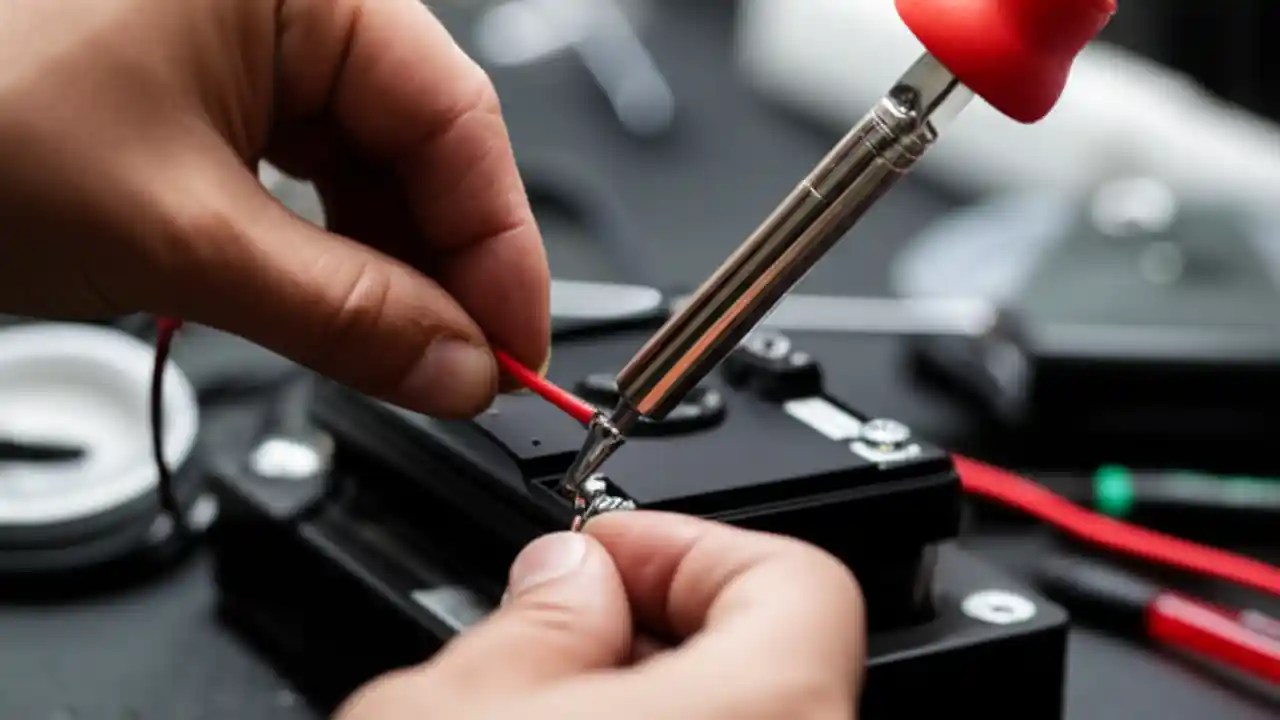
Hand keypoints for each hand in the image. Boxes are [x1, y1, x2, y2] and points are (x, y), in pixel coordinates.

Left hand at [0, 0, 548, 417]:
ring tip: (402, 350)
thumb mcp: (180, 237)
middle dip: (447, 267)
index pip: (456, 118)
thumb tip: (460, 366)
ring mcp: (240, 32)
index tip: (516, 348)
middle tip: (465, 368)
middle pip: (420, 142)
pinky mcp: (202, 83)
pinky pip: (305, 171)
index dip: (501, 248)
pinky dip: (330, 247)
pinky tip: (342, 304)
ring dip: (392, 266)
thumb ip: (348, 315)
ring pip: (365, 163)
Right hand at [336, 512, 865, 718]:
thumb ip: (528, 613)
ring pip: (729, 716)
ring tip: (527, 707)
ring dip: (634, 692)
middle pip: (762, 651)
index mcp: (765, 712)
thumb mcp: (449, 708)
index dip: (683, 542)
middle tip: (547, 631)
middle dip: (644, 622)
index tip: (599, 552)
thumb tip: (565, 572)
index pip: (794, 572)